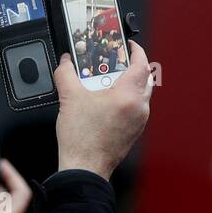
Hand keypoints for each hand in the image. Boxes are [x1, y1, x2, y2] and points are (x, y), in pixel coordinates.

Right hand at [55, 40, 154, 179]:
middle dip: (134, 66)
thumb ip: (66, 73)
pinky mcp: (135, 130)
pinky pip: (137, 107)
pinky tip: (109, 99)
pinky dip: (127, 98)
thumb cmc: (81, 140)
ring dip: (130, 82)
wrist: (85, 168)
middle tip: (119, 60)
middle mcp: (139, 108)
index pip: (142, 65)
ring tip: (110, 79)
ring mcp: (139, 121)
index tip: (130, 45)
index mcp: (127, 96)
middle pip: (146, 78)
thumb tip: (65, 62)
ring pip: (142, 94)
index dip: (137, 51)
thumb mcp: (69, 99)